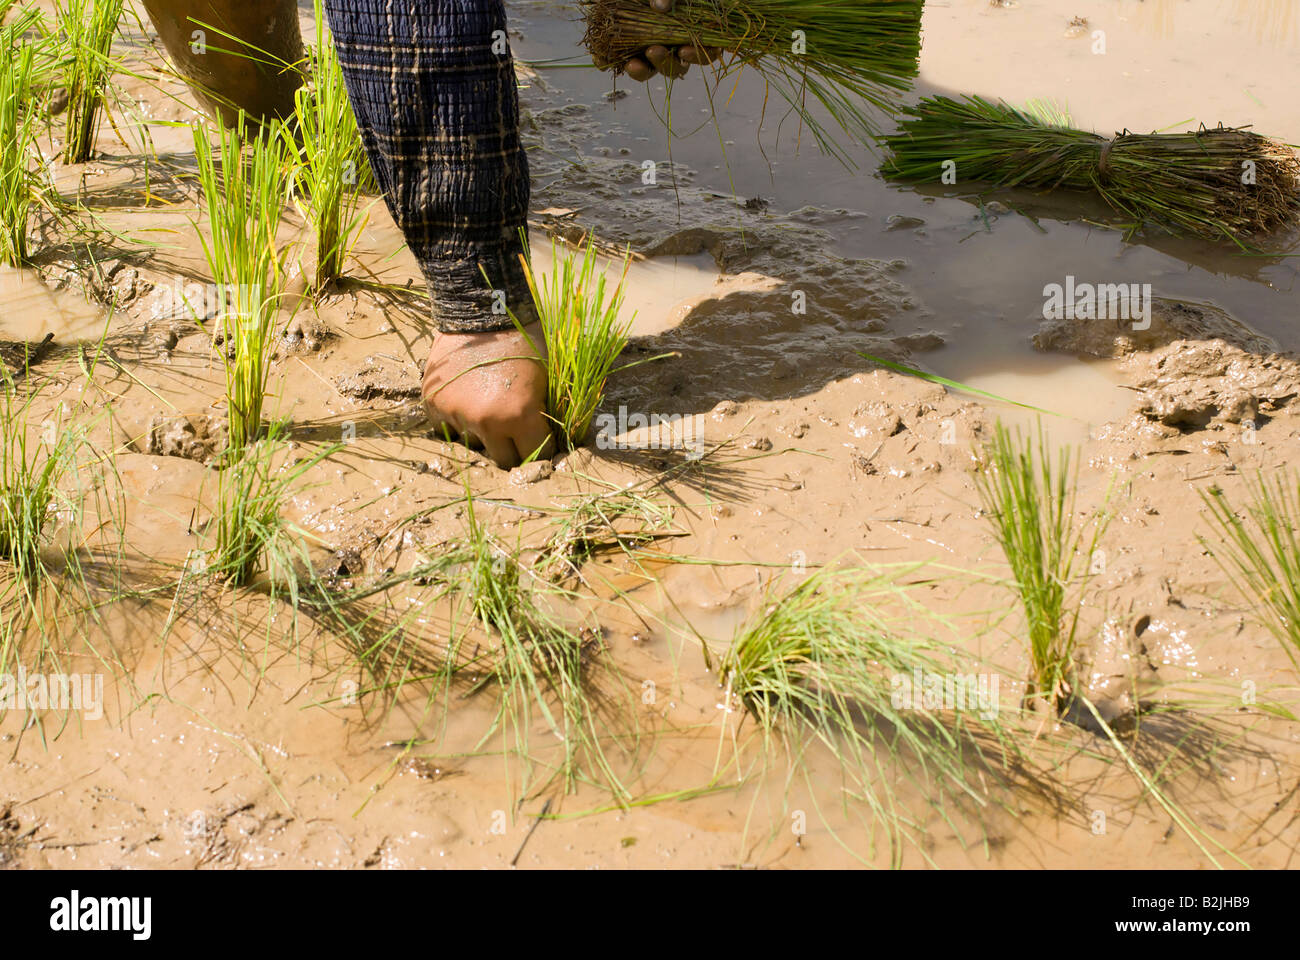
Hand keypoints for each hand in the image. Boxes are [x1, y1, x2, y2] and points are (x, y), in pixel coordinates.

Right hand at [422, 324, 552, 468]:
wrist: (483, 309)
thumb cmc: (525, 340)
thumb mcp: (547, 378)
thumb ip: (545, 415)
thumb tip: (551, 446)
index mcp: (519, 415)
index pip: (536, 455)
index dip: (543, 449)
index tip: (542, 440)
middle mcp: (487, 420)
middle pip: (503, 459)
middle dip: (514, 447)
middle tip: (516, 430)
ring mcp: (457, 413)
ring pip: (475, 445)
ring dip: (484, 434)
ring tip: (489, 408)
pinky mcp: (434, 403)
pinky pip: (447, 431)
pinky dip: (458, 424)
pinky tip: (468, 406)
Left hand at [623, 0, 722, 81]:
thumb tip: (661, 6)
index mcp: (696, 29)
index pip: (708, 50)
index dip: (699, 55)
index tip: (683, 51)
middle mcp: (680, 43)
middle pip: (681, 66)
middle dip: (667, 62)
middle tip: (653, 51)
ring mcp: (661, 49)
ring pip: (661, 69)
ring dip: (648, 69)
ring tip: (634, 64)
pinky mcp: (641, 54)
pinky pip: (641, 69)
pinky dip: (635, 69)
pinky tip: (628, 64)